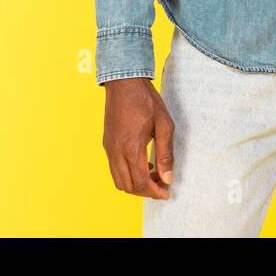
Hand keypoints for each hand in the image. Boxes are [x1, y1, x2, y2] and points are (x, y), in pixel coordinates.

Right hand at [102, 77, 173, 199]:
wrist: (124, 83)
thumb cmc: (146, 100)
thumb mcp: (164, 124)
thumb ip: (166, 153)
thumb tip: (168, 178)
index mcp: (131, 147)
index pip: (141, 182)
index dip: (155, 192)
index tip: (166, 193)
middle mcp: (116, 151)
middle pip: (128, 186)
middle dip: (146, 191)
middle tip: (162, 185)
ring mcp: (109, 149)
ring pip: (119, 180)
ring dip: (136, 185)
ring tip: (154, 175)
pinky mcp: (107, 144)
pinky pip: (114, 169)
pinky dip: (128, 175)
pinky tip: (143, 165)